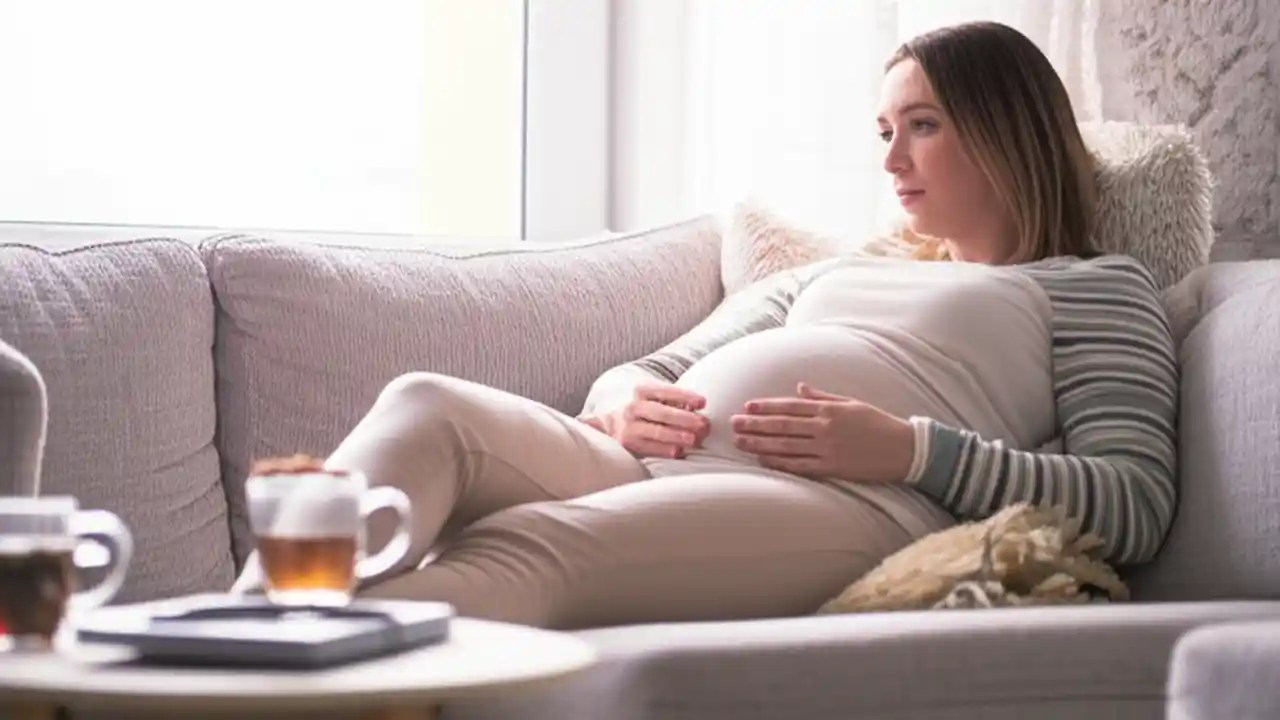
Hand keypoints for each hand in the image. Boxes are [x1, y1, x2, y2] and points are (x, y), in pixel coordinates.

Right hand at [577, 383, 709, 458]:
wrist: (615, 426)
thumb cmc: (648, 412)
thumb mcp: (657, 400)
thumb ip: (677, 403)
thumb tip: (700, 411)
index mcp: (643, 391)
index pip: (666, 391)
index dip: (685, 396)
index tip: (702, 402)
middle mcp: (634, 407)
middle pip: (661, 412)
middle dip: (684, 418)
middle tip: (703, 424)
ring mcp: (629, 426)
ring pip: (655, 431)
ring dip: (676, 435)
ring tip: (693, 439)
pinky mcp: (628, 444)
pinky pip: (649, 448)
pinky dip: (665, 450)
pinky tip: (678, 451)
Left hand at [731, 382, 913, 482]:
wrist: (903, 449)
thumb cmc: (877, 423)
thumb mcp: (851, 403)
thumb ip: (822, 396)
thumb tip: (798, 387)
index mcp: (829, 409)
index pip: (790, 406)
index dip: (766, 406)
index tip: (747, 406)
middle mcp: (825, 428)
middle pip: (782, 425)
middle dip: (755, 424)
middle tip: (733, 424)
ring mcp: (827, 449)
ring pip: (786, 445)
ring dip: (760, 444)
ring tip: (740, 442)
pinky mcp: (831, 468)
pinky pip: (799, 466)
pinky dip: (779, 463)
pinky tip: (763, 461)